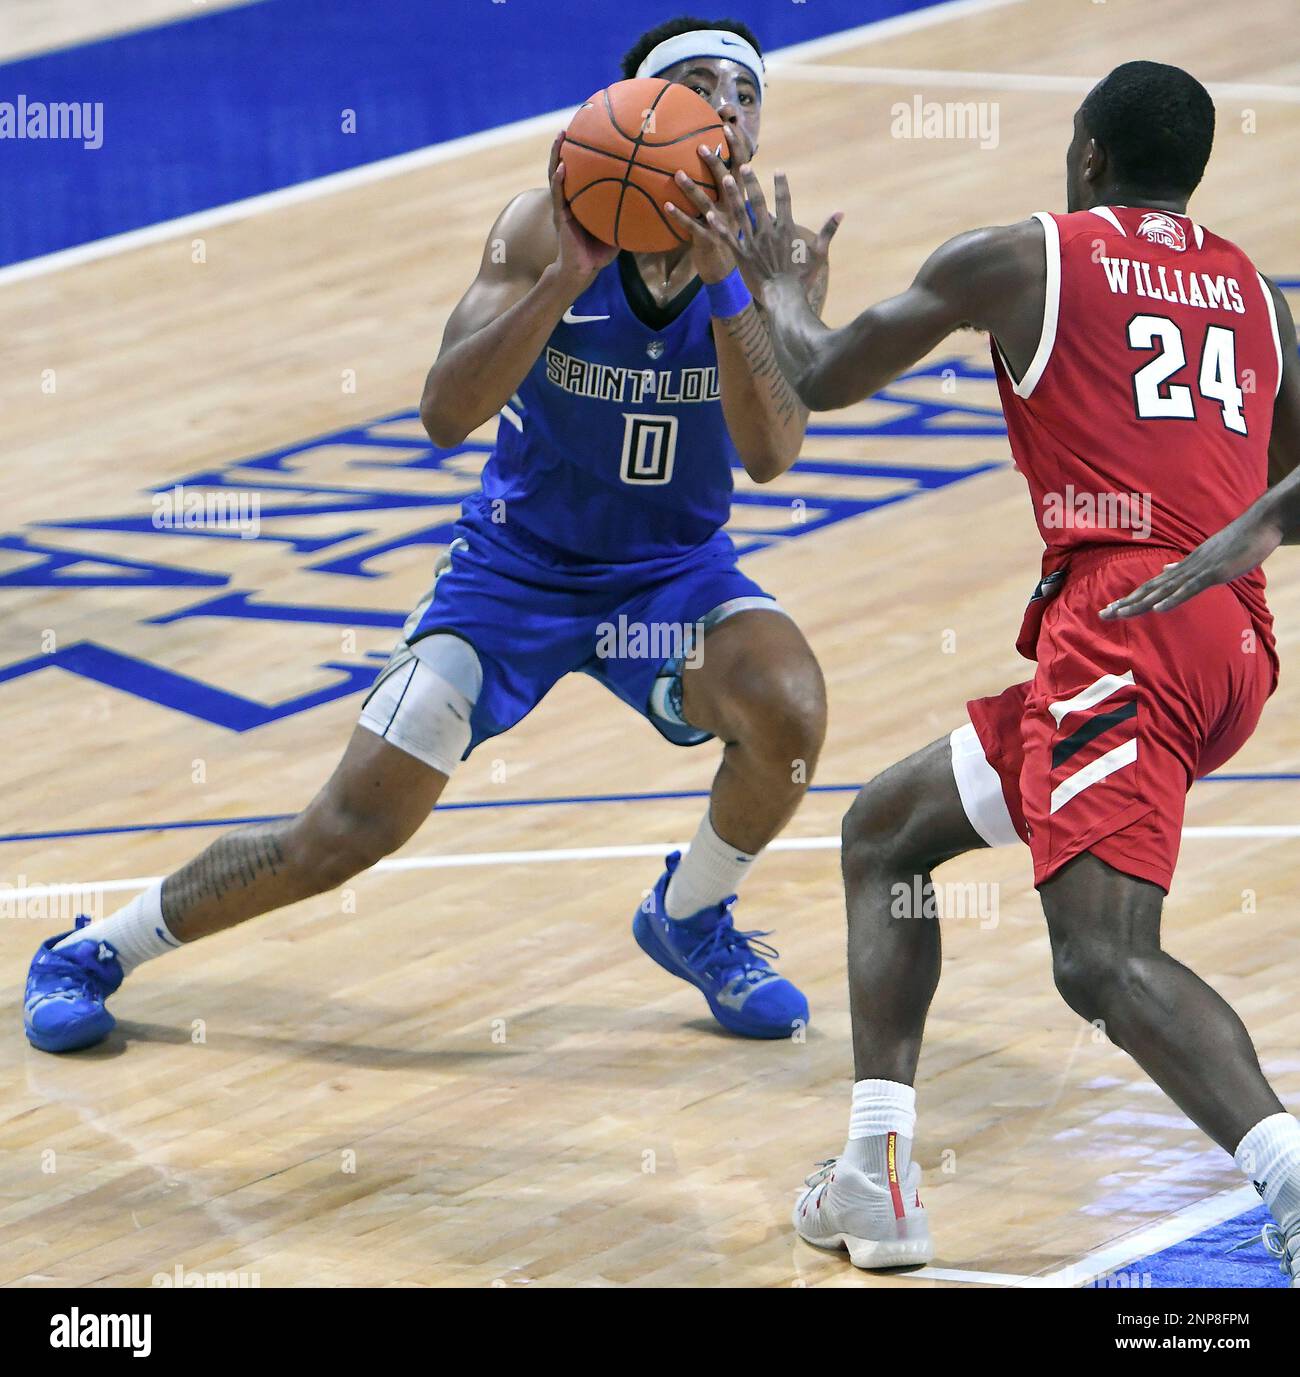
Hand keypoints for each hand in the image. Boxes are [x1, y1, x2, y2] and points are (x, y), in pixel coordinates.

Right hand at [548, 132, 617, 286]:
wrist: (581, 271)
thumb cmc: (598, 253)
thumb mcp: (618, 230)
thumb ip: (630, 215)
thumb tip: (656, 203)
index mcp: (580, 200)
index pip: (580, 171)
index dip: (583, 152)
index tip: (591, 131)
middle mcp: (569, 199)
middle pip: (566, 165)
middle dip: (568, 144)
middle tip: (574, 123)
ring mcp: (562, 207)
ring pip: (556, 175)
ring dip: (557, 155)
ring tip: (561, 136)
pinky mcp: (560, 217)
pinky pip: (559, 196)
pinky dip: (560, 181)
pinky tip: (563, 168)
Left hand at [665, 161, 840, 303]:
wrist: (784, 298)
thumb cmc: (802, 278)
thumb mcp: (818, 254)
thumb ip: (827, 231)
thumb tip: (841, 213)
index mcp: (786, 229)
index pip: (784, 201)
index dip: (781, 185)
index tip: (778, 171)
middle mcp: (768, 232)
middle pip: (758, 202)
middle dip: (751, 183)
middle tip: (744, 166)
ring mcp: (753, 244)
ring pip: (741, 215)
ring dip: (733, 195)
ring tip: (726, 179)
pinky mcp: (741, 256)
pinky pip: (729, 238)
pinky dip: (720, 226)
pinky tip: (710, 214)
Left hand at [671, 126, 745, 284]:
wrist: (729, 267)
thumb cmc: (730, 233)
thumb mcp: (733, 208)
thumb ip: (728, 187)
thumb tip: (716, 159)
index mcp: (741, 197)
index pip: (742, 165)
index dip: (736, 145)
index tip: (727, 125)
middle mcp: (734, 208)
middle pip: (726, 181)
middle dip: (714, 163)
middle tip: (700, 146)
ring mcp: (721, 224)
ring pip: (706, 203)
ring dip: (691, 188)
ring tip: (677, 174)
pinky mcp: (709, 239)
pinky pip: (692, 226)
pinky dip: (679, 216)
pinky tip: (666, 205)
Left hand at [1099, 510, 1283, 618]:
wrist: (1259, 525)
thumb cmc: (1235, 543)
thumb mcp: (1204, 558)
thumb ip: (1183, 567)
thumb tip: (1164, 570)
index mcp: (1182, 568)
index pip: (1150, 586)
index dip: (1130, 598)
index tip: (1110, 609)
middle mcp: (1184, 569)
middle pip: (1149, 589)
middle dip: (1125, 603)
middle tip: (1102, 615)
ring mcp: (1198, 571)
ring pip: (1163, 590)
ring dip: (1141, 602)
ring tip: (1120, 613)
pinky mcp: (1214, 574)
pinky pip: (1191, 588)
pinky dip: (1174, 598)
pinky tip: (1158, 609)